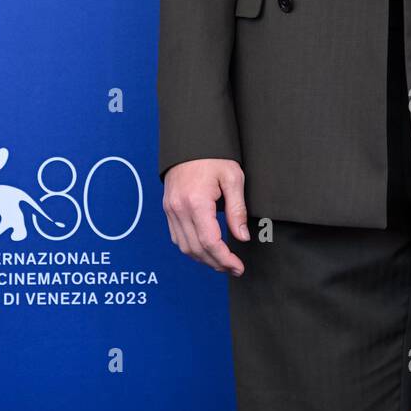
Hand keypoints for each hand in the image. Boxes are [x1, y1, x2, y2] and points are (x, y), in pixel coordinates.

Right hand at [163, 158, 249, 275]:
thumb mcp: (233, 178)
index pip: (209, 242)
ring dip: (203, 259)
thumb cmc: (214, 157)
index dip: (224, 259)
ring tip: (222, 262)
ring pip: (184, 247)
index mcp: (196, 202)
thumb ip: (237, 210)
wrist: (190, 141)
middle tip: (234, 268)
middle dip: (216, 263)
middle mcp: (179, 209)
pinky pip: (177, 237)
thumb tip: (242, 237)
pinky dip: (192, 248)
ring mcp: (170, 210)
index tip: (238, 267)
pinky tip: (206, 250)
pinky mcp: (168, 209)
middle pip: (196, 249)